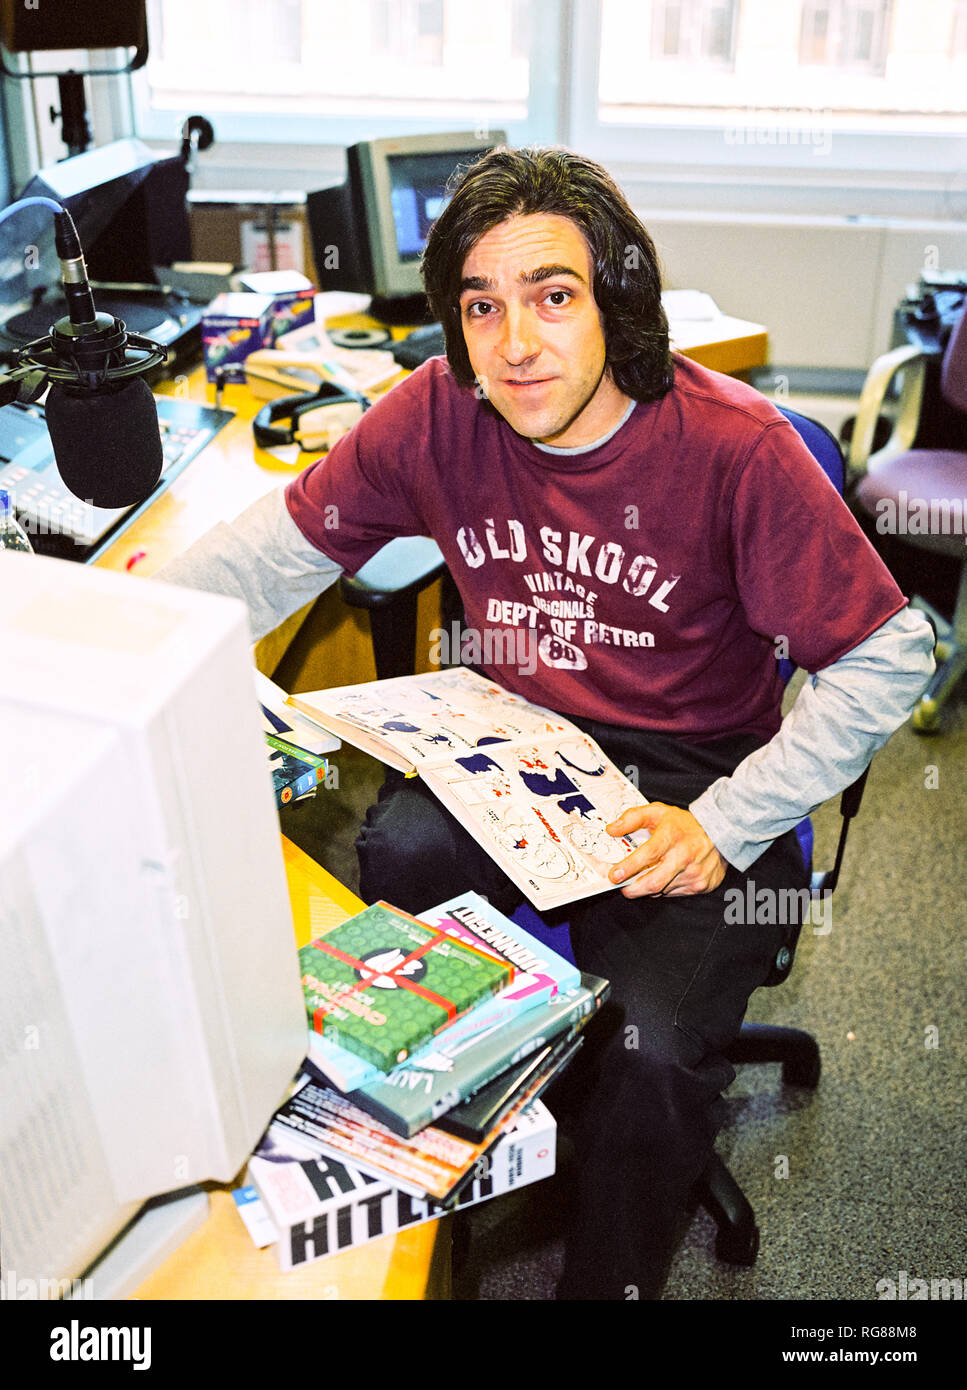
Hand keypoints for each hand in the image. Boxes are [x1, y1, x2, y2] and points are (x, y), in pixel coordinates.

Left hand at [606, 803, 727, 897]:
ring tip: (645, 876)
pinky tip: (664, 876)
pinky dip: (663, 888)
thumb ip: (632, 818)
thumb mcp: (658, 812)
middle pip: (654, 882)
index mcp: (672, 836)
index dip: (629, 867)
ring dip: (648, 887)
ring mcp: (694, 874)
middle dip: (633, 888)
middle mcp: (684, 856)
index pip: (648, 854)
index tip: (614, 875)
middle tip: (622, 886)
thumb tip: (612, 829)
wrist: (720, 832)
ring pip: (662, 890)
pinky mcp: (700, 885)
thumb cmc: (685, 824)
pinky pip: (674, 893)